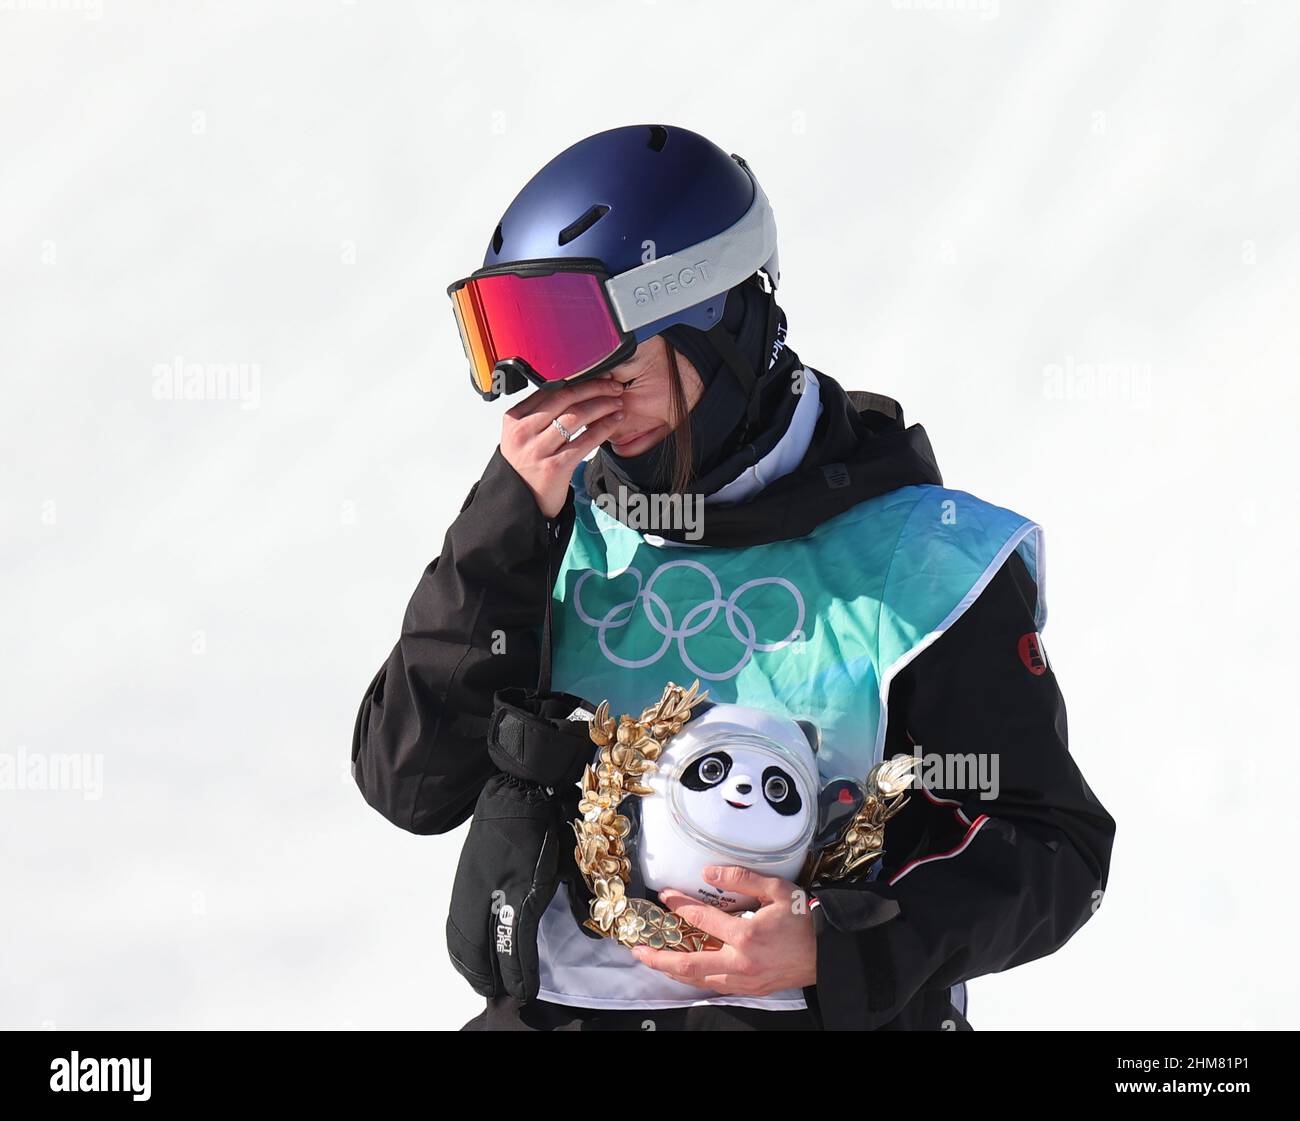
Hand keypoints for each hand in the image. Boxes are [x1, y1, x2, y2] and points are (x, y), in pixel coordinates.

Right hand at [500, 374, 624, 517]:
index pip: (550, 390)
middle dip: (594, 388)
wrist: (520, 502)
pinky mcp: (554, 467)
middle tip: (614, 386)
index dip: (579, 380)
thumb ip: (539, 414)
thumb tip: (572, 389)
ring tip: (618, 403)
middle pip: (565, 398)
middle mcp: (523, 432)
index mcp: (514, 419)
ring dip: (602, 406)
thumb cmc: (525, 466)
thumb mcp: (522, 436)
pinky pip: (585, 441)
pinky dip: (603, 428)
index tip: (598, 376)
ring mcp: (538, 450)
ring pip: (577, 417)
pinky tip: (615, 421)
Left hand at [631, 867, 816, 996]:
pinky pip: (714, 986)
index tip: (665, 896)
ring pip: (698, 979)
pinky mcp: (748, 988)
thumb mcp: (777, 889)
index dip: (679, 905)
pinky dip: (694, 979)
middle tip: (638, 949)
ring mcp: (743, 979)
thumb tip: (710, 871)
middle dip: (659, 956)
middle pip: (689, 963)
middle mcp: (740, 961)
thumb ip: (742, 878)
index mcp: (746, 934)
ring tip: (653, 961)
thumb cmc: (802, 919)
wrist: (825, 953)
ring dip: (672, 971)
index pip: (700, 919)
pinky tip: (683, 972)